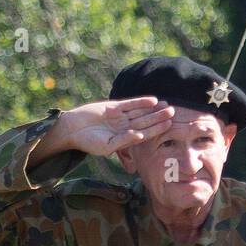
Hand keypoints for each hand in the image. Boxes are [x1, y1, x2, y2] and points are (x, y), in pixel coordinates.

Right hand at [40, 98, 175, 158]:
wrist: (71, 129)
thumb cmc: (89, 142)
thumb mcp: (107, 145)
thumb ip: (124, 141)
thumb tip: (140, 136)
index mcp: (125, 139)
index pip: (146, 133)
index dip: (158, 129)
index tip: (170, 125)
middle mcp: (125, 127)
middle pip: (146, 121)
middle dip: (159, 117)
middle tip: (174, 112)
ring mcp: (120, 116)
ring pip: (140, 111)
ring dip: (153, 109)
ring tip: (167, 105)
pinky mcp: (113, 107)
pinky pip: (129, 104)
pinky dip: (140, 102)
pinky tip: (153, 100)